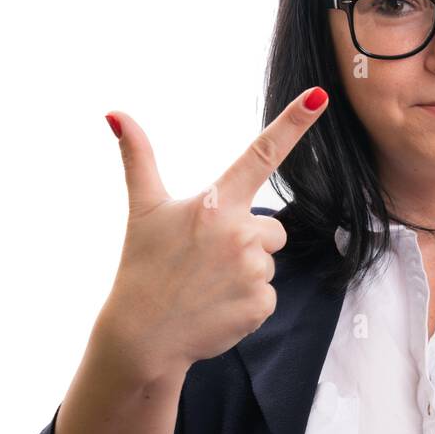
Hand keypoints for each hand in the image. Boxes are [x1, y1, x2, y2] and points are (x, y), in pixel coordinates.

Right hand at [97, 87, 329, 377]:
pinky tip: (218, 307)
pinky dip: (247, 302)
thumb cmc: (143, 266)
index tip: (319, 96)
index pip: (261, 154)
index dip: (293, 123)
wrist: (143, 336)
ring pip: (269, 261)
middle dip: (248, 240)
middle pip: (272, 227)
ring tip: (208, 285)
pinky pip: (268, 294)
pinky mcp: (261, 304)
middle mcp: (239, 232)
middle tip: (207, 260)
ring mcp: (253, 270)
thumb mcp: (142, 209)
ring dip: (246, 272)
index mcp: (215, 203)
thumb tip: (115, 113)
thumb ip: (138, 158)